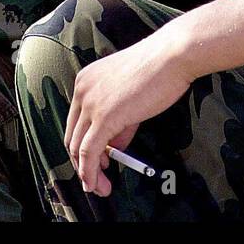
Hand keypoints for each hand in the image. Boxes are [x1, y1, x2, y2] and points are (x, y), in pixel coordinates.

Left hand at [65, 28, 193, 196]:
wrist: (171, 56)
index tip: (98, 161)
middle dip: (82, 163)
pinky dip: (91, 171)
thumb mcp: (130, 97)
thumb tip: (113, 147)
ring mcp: (91, 103)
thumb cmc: (157, 70)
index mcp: (85, 81)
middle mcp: (82, 90)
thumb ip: (119, 122)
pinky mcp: (104, 116)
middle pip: (73, 136)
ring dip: (87, 172)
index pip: (76, 121)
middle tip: (96, 181)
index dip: (83, 145)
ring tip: (100, 187)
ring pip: (78, 147)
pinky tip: (97, 183)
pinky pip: (90, 151)